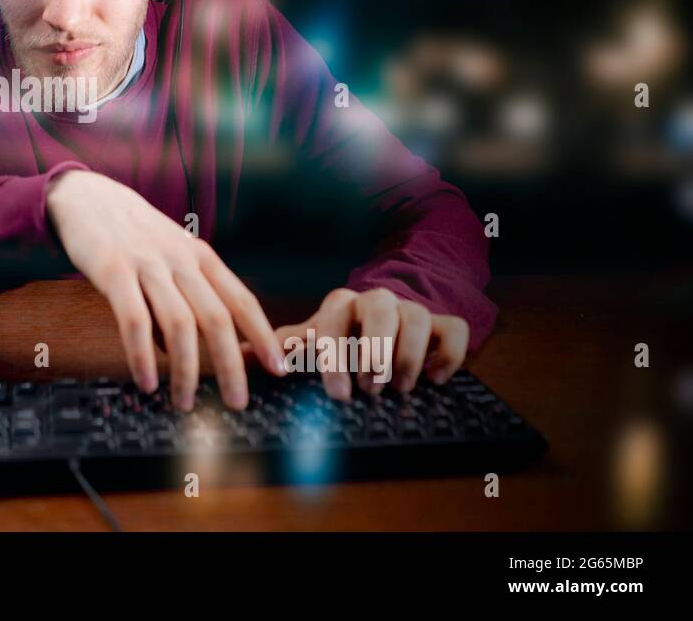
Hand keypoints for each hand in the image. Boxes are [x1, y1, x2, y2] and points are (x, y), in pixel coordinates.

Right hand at [45, 169, 286, 410]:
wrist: (86, 195)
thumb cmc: (131, 234)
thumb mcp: (168, 257)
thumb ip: (181, 299)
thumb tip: (178, 353)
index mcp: (200, 256)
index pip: (242, 300)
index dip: (263, 336)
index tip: (279, 369)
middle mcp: (180, 260)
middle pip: (217, 318)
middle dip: (231, 365)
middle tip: (237, 402)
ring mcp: (147, 264)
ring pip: (179, 323)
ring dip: (186, 370)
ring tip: (184, 402)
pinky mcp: (113, 270)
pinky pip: (134, 320)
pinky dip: (142, 356)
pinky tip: (147, 382)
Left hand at [270, 287, 469, 400]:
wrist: (386, 316)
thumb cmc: (340, 336)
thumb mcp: (311, 340)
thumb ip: (282, 347)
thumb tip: (240, 356)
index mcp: (341, 305)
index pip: (334, 317)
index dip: (335, 353)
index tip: (337, 392)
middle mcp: (377, 301)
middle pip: (380, 309)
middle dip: (375, 350)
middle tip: (370, 387)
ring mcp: (413, 310)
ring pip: (419, 317)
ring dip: (409, 355)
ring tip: (398, 387)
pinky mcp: (443, 325)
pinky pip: (454, 330)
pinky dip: (448, 354)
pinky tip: (435, 379)